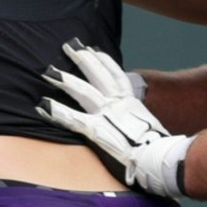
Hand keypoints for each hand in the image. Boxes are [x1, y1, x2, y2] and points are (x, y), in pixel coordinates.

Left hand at [38, 39, 191, 197]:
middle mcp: (119, 104)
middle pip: (98, 75)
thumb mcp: (152, 130)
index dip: (104, 62)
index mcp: (132, 103)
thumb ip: (140, 124)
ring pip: (83, 91)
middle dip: (83, 59)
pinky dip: (58, 112)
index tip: (94, 50)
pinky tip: (44, 105)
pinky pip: (73, 119)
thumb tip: (140, 128)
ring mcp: (107, 116)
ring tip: (48, 70)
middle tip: (70, 45)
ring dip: (65, 80)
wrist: (163, 160)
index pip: (117, 76)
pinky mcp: (97, 131)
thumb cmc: (161, 151)